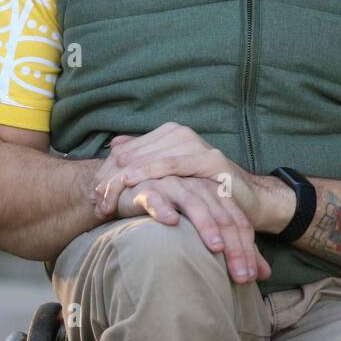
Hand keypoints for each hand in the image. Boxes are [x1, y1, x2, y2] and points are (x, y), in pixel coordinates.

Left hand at [91, 123, 256, 220]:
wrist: (246, 199)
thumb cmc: (204, 190)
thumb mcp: (170, 175)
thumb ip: (144, 157)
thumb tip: (115, 144)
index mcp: (168, 135)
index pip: (126, 152)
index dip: (107, 176)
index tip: (93, 200)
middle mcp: (181, 134)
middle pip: (133, 156)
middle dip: (112, 182)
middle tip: (96, 205)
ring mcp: (197, 145)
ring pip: (150, 159)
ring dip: (125, 181)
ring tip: (107, 198)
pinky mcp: (212, 160)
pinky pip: (176, 164)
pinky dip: (153, 172)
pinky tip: (134, 182)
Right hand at [112, 175, 271, 284]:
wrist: (139, 191)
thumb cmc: (178, 213)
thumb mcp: (209, 229)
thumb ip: (235, 247)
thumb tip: (264, 275)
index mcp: (217, 194)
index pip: (238, 222)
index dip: (247, 249)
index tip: (251, 278)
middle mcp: (199, 186)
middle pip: (222, 216)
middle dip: (233, 247)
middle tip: (239, 276)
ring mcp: (174, 185)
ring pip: (194, 204)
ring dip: (205, 225)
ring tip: (215, 247)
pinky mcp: (149, 188)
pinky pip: (157, 197)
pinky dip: (163, 208)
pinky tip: (171, 222)